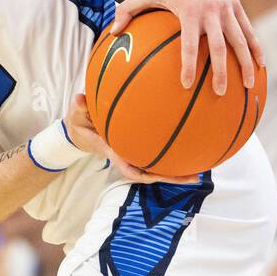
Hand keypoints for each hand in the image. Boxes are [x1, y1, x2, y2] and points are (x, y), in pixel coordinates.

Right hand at [64, 94, 198, 184]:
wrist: (78, 132)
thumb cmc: (78, 124)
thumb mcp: (75, 115)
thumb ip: (79, 107)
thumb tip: (80, 98)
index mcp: (112, 150)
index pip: (129, 168)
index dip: (144, 174)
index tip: (159, 178)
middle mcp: (126, 155)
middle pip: (151, 173)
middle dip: (171, 177)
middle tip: (195, 177)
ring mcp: (132, 152)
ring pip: (157, 165)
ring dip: (177, 169)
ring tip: (201, 168)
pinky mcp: (137, 145)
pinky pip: (157, 152)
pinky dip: (173, 151)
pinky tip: (190, 145)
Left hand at [111, 0, 263, 95]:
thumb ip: (128, 10)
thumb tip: (111, 32)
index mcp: (190, 10)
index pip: (189, 44)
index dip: (188, 65)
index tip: (187, 84)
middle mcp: (212, 11)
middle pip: (220, 46)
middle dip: (221, 71)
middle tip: (219, 93)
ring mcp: (227, 8)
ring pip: (241, 40)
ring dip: (246, 64)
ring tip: (250, 86)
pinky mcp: (237, 5)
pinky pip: (249, 30)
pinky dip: (256, 47)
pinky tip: (261, 65)